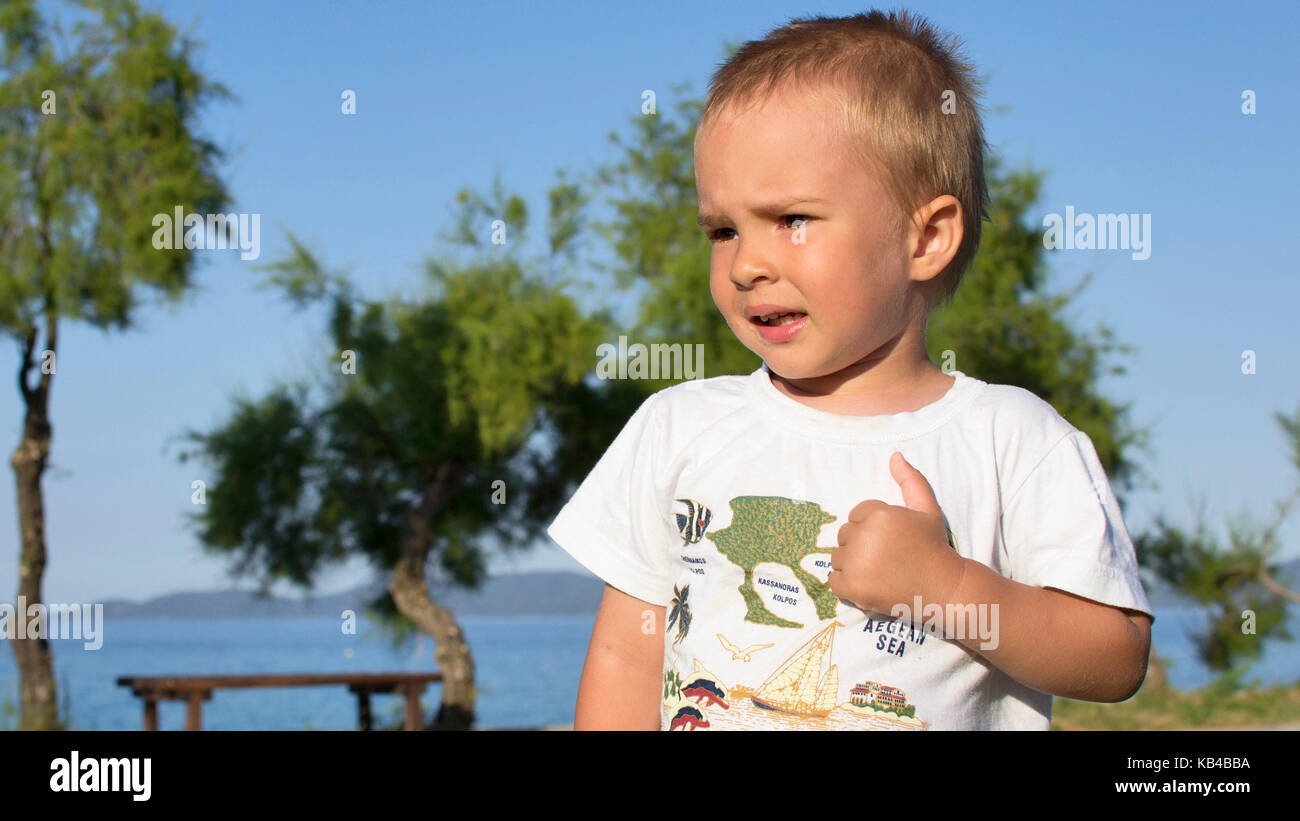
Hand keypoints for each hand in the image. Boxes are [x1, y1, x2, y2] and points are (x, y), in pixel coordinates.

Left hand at [828, 451, 966, 616]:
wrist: (943, 589)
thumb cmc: (934, 547)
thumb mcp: (927, 509)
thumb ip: (910, 481)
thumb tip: (895, 456)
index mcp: (878, 514)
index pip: (856, 515)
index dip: (874, 529)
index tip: (892, 541)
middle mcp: (865, 536)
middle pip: (846, 535)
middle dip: (862, 545)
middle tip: (888, 557)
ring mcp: (857, 563)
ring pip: (838, 557)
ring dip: (853, 565)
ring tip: (880, 571)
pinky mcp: (853, 587)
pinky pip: (834, 581)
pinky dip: (847, 585)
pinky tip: (869, 584)